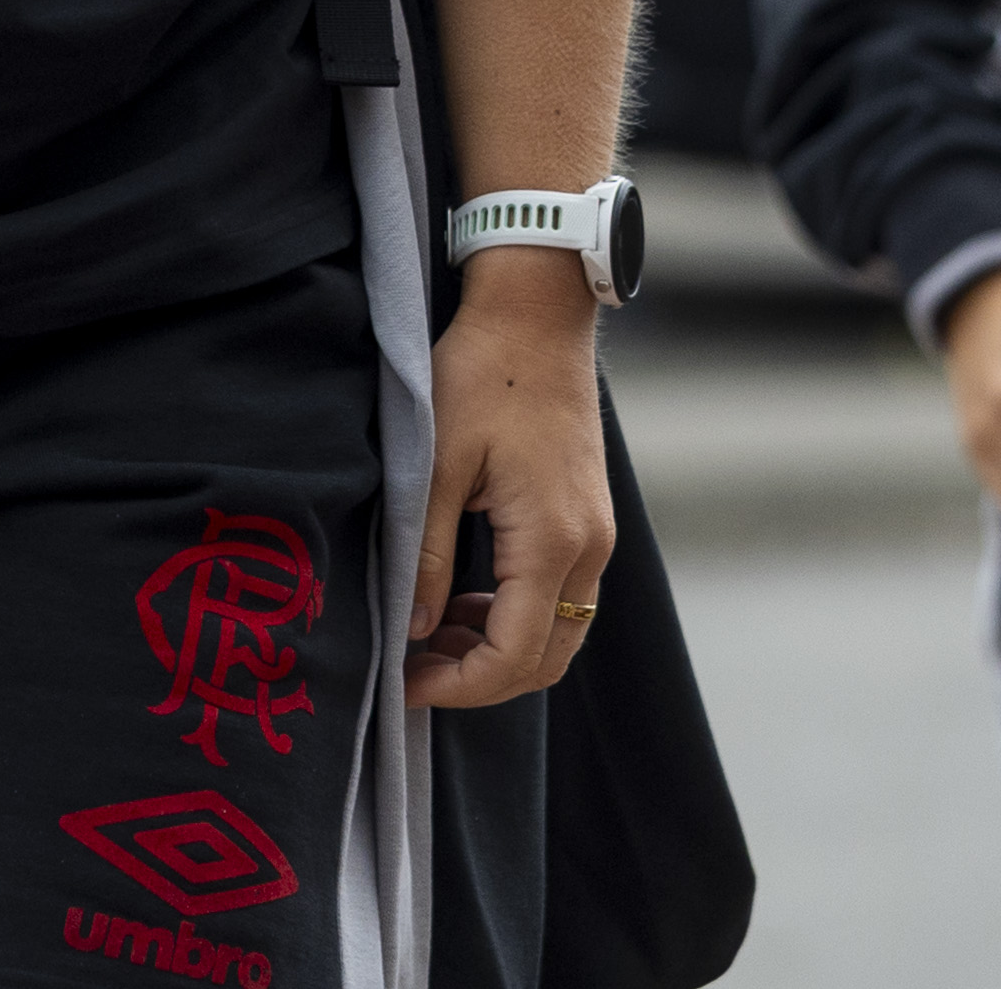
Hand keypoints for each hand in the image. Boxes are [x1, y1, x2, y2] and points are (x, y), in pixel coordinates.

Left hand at [407, 251, 616, 708]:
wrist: (536, 315)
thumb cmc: (482, 375)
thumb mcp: (437, 464)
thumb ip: (430, 555)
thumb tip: (416, 629)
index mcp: (550, 540)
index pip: (515, 656)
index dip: (459, 685)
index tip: (404, 682)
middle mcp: (587, 548)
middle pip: (547, 658)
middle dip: (481, 679)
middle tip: (416, 668)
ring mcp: (596, 534)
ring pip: (560, 632)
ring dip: (501, 648)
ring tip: (433, 633)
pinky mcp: (589, 518)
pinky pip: (564, 595)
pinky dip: (519, 614)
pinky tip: (468, 598)